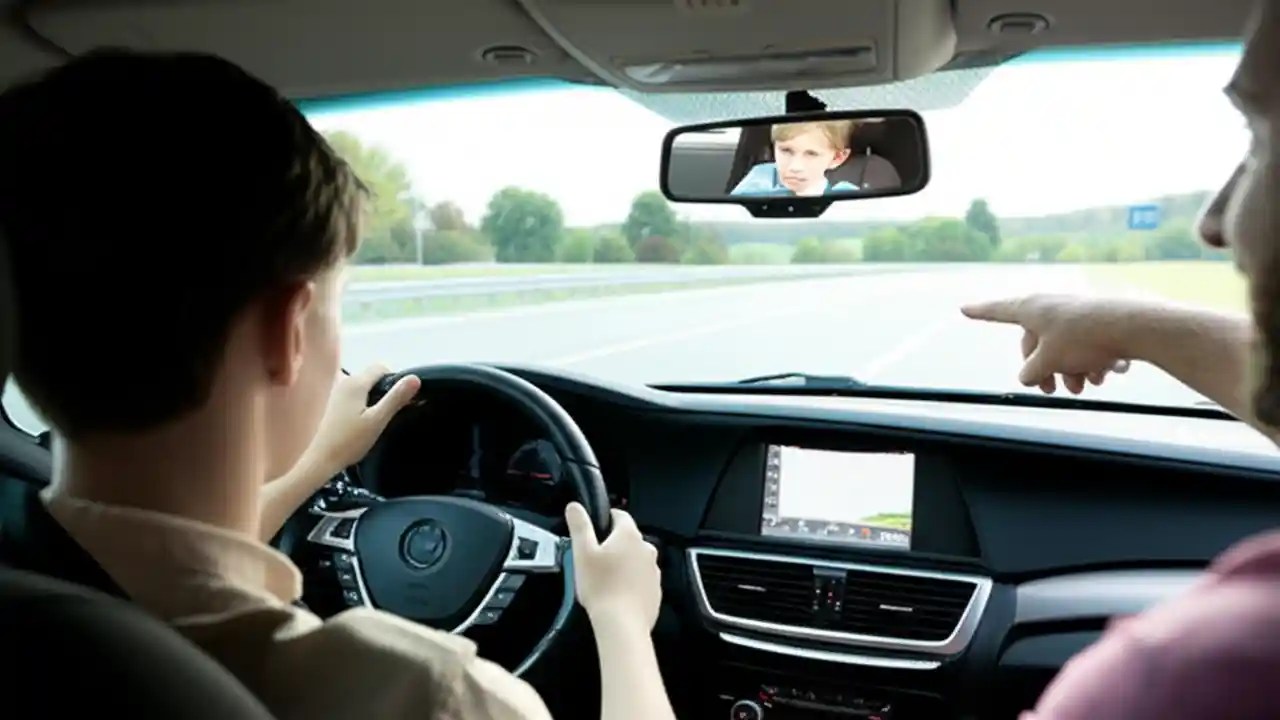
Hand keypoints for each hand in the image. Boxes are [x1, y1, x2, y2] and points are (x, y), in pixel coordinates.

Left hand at [302, 364, 420, 472]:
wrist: (322, 459)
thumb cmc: (350, 441)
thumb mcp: (377, 420)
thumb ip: (396, 398)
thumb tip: (415, 378)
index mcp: (356, 382)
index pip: (381, 367)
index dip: (395, 380)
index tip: (400, 401)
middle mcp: (345, 381)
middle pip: (372, 376)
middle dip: (385, 389)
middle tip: (390, 412)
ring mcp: (337, 392)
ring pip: (364, 385)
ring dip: (375, 397)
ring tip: (378, 418)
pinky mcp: (334, 403)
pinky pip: (356, 394)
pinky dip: (364, 402)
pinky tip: (364, 421)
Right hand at [564, 502, 660, 628]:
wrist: (622, 625)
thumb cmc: (601, 587)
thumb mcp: (582, 552)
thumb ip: (579, 525)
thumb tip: (575, 506)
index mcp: (629, 535)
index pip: (619, 515)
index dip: (604, 520)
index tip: (593, 532)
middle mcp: (646, 549)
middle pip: (627, 539)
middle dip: (612, 546)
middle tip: (594, 560)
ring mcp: (654, 570)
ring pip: (635, 560)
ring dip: (623, 565)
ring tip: (604, 580)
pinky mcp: (655, 590)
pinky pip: (641, 580)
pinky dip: (631, 583)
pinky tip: (617, 595)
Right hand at [961, 294, 1133, 394]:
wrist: (1132, 327)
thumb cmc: (1082, 339)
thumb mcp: (1048, 361)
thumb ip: (1031, 372)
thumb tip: (1027, 377)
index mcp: (1031, 310)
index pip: (998, 312)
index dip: (981, 313)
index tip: (964, 309)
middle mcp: (1050, 307)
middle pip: (1036, 342)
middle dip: (1044, 370)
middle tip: (1052, 390)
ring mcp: (1074, 313)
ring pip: (1063, 347)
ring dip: (1071, 370)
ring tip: (1085, 386)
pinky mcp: (1097, 320)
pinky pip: (1084, 343)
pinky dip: (1091, 360)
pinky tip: (1106, 373)